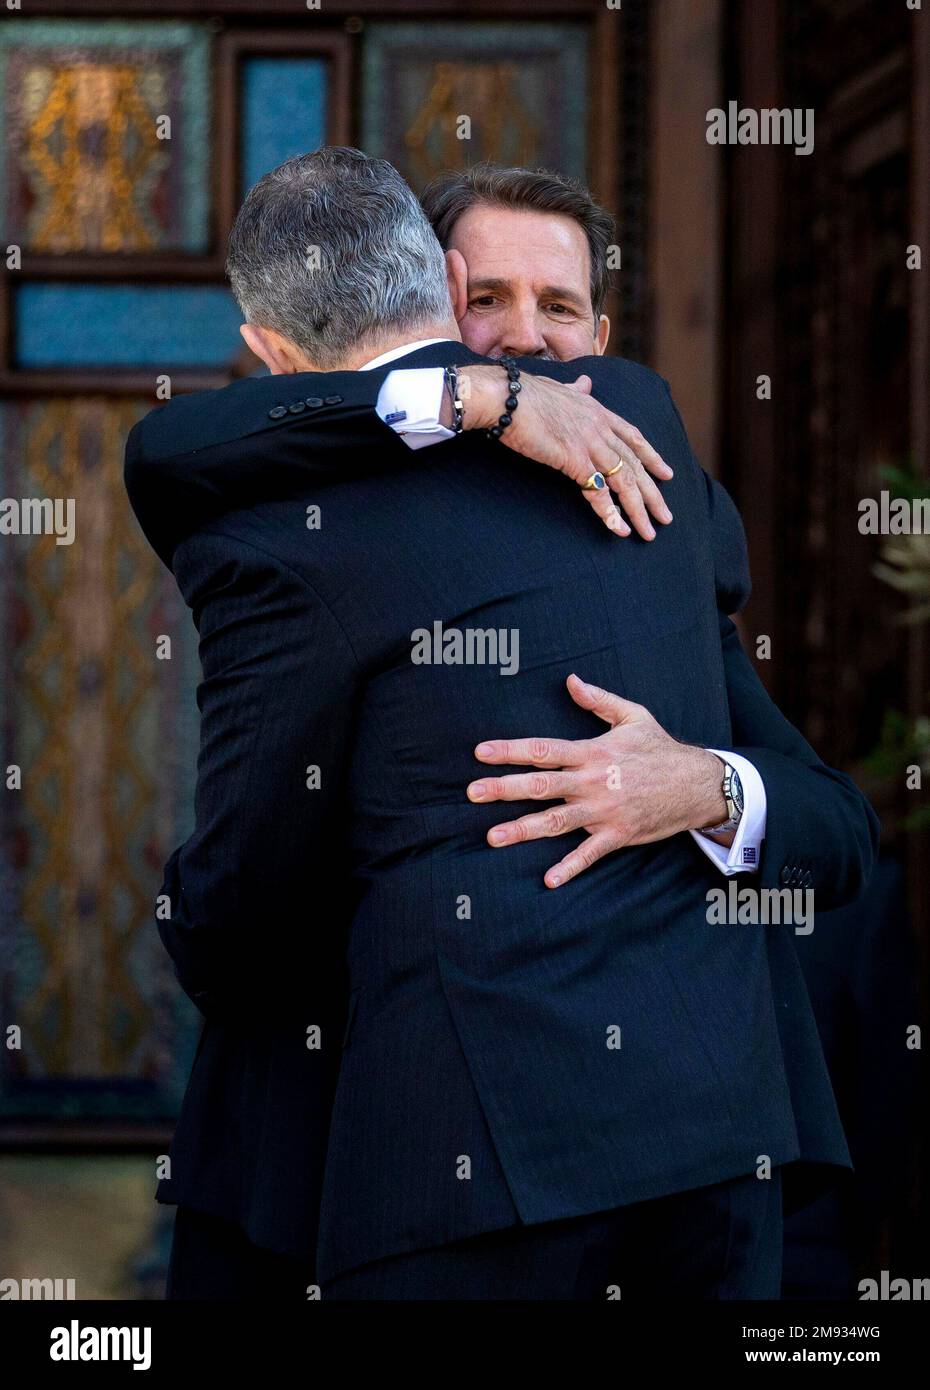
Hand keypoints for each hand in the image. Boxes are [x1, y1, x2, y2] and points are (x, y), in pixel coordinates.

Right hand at [456, 366, 673, 539]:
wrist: (505, 397)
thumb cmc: (524, 394)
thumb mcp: (558, 388)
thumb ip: (575, 390)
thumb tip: (584, 382)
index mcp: (598, 411)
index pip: (634, 437)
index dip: (652, 457)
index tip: (667, 474)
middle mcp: (600, 427)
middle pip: (635, 465)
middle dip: (653, 494)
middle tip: (666, 516)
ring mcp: (590, 443)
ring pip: (625, 481)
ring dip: (639, 510)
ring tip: (649, 532)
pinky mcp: (574, 460)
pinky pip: (598, 492)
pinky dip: (610, 513)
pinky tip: (619, 529)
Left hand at [466, 674, 728, 887]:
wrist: (698, 784)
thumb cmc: (661, 749)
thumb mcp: (633, 716)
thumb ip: (598, 700)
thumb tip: (570, 680)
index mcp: (593, 752)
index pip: (543, 750)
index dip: (510, 751)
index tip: (481, 752)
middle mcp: (593, 782)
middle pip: (541, 785)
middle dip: (504, 789)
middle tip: (472, 793)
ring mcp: (604, 811)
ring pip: (556, 822)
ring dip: (523, 830)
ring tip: (493, 837)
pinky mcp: (618, 835)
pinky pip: (590, 854)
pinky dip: (570, 867)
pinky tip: (548, 879)